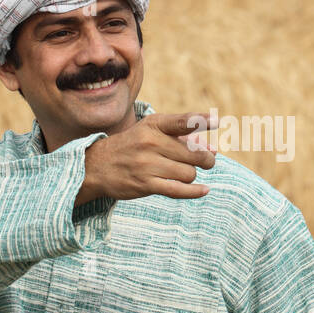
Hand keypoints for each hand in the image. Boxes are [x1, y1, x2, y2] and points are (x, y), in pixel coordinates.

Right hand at [76, 111, 218, 203]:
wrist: (96, 167)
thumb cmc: (131, 147)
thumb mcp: (151, 133)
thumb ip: (182, 138)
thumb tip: (213, 149)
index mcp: (153, 125)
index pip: (181, 122)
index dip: (200, 121)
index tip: (217, 120)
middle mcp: (150, 143)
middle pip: (193, 154)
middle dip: (206, 159)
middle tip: (209, 161)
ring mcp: (147, 164)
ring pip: (189, 173)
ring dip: (191, 175)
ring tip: (183, 173)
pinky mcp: (145, 184)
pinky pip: (179, 190)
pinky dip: (195, 191)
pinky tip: (204, 190)